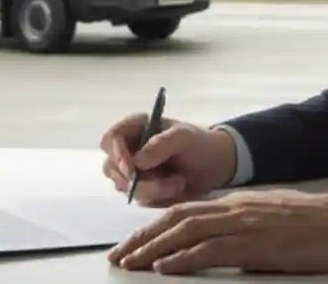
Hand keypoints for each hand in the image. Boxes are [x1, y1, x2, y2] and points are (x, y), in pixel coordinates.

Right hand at [99, 114, 237, 205]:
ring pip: (125, 187)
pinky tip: (177, 188)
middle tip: (162, 182)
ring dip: (152, 189)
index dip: (116, 155)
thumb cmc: (199, 143)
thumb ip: (161, 144)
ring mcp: (134, 171)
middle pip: (112, 168)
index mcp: (135, 128)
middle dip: (135, 179)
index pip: (110, 140)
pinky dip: (159, 197)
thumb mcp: (184, 137)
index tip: (132, 171)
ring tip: (179, 182)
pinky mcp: (143, 189)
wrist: (217, 165)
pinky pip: (140, 199)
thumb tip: (137, 161)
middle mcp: (129, 149)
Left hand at [107, 188, 327, 274]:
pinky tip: (164, 267)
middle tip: (117, 255)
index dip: (152, 227)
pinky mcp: (254, 244)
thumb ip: (240, 227)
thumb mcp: (268, 219)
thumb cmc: (313, 226)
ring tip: (130, 263)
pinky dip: (182, 257)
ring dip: (152, 249)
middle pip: (174, 218)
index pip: (183, 211)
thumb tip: (217, 245)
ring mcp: (242, 224)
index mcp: (235, 203)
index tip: (131, 244)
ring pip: (184, 232)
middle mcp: (232, 209)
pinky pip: (209, 249)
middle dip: (141, 238)